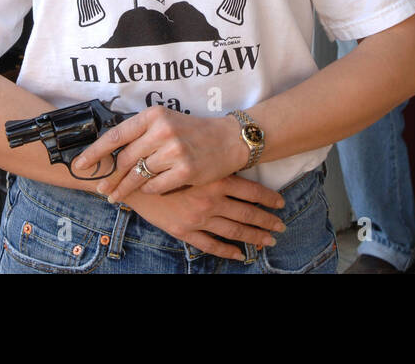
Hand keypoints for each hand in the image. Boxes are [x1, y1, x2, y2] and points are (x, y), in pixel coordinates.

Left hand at [71, 105, 246, 200]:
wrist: (229, 140)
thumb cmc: (193, 132)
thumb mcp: (166, 122)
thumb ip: (140, 133)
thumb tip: (109, 152)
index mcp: (153, 115)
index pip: (115, 135)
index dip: (94, 152)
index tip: (80, 165)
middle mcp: (162, 130)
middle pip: (124, 160)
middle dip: (109, 177)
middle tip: (101, 188)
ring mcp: (174, 151)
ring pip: (137, 175)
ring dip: (124, 189)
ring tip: (115, 196)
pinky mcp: (185, 170)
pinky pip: (155, 186)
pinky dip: (148, 190)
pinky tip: (148, 189)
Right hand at [124, 175, 286, 260]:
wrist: (133, 179)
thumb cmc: (163, 163)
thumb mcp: (193, 159)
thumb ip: (214, 167)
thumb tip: (239, 169)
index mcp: (215, 180)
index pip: (251, 190)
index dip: (268, 198)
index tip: (281, 204)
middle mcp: (211, 200)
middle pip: (247, 213)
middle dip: (267, 221)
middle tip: (281, 227)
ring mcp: (199, 218)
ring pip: (234, 231)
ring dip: (254, 237)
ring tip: (268, 240)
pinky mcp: (185, 231)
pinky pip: (211, 245)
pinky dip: (227, 251)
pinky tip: (239, 255)